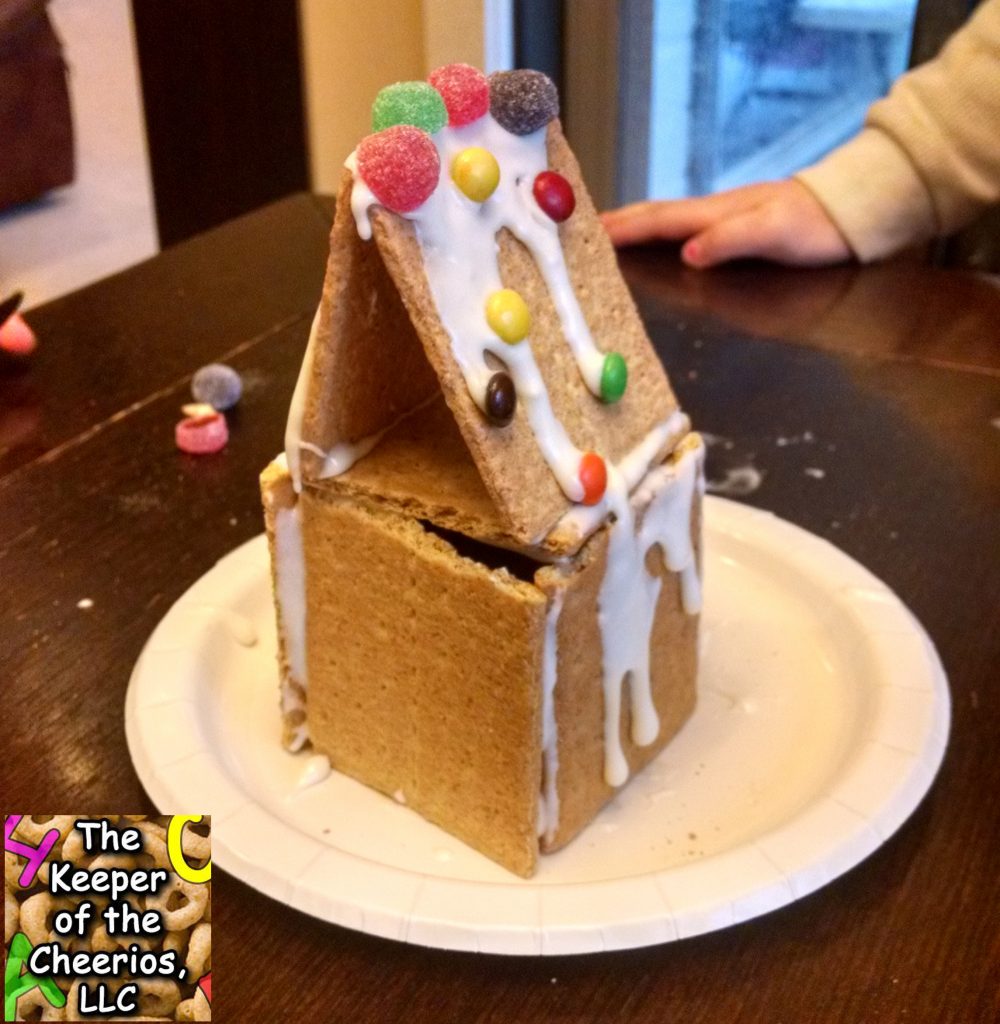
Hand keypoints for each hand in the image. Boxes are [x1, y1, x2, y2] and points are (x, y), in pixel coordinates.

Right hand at [601, 180, 851, 267]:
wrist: (849, 211)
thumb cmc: (812, 227)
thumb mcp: (773, 234)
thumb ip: (730, 241)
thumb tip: (687, 253)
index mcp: (714, 214)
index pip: (659, 221)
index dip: (624, 228)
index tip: (590, 232)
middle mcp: (713, 212)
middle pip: (657, 216)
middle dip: (620, 223)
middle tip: (586, 230)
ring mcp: (723, 217)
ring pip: (668, 220)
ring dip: (637, 225)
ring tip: (610, 233)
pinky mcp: (735, 226)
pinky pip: (684, 228)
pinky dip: (661, 232)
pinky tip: (662, 240)